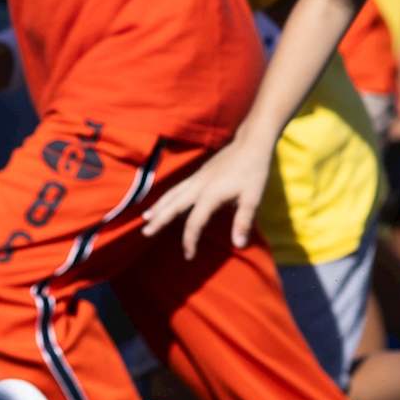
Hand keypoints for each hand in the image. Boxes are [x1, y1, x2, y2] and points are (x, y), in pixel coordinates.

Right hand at [138, 136, 276, 257]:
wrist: (251, 143)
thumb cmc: (254, 171)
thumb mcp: (253, 199)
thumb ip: (244, 222)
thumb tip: (239, 246)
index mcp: (211, 195)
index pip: (194, 223)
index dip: (190, 241)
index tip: (189, 256)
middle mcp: (199, 186)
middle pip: (173, 206)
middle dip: (159, 220)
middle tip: (145, 233)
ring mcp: (197, 178)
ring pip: (172, 194)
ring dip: (158, 206)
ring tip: (146, 217)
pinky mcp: (199, 173)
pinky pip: (178, 187)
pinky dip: (167, 196)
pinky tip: (164, 201)